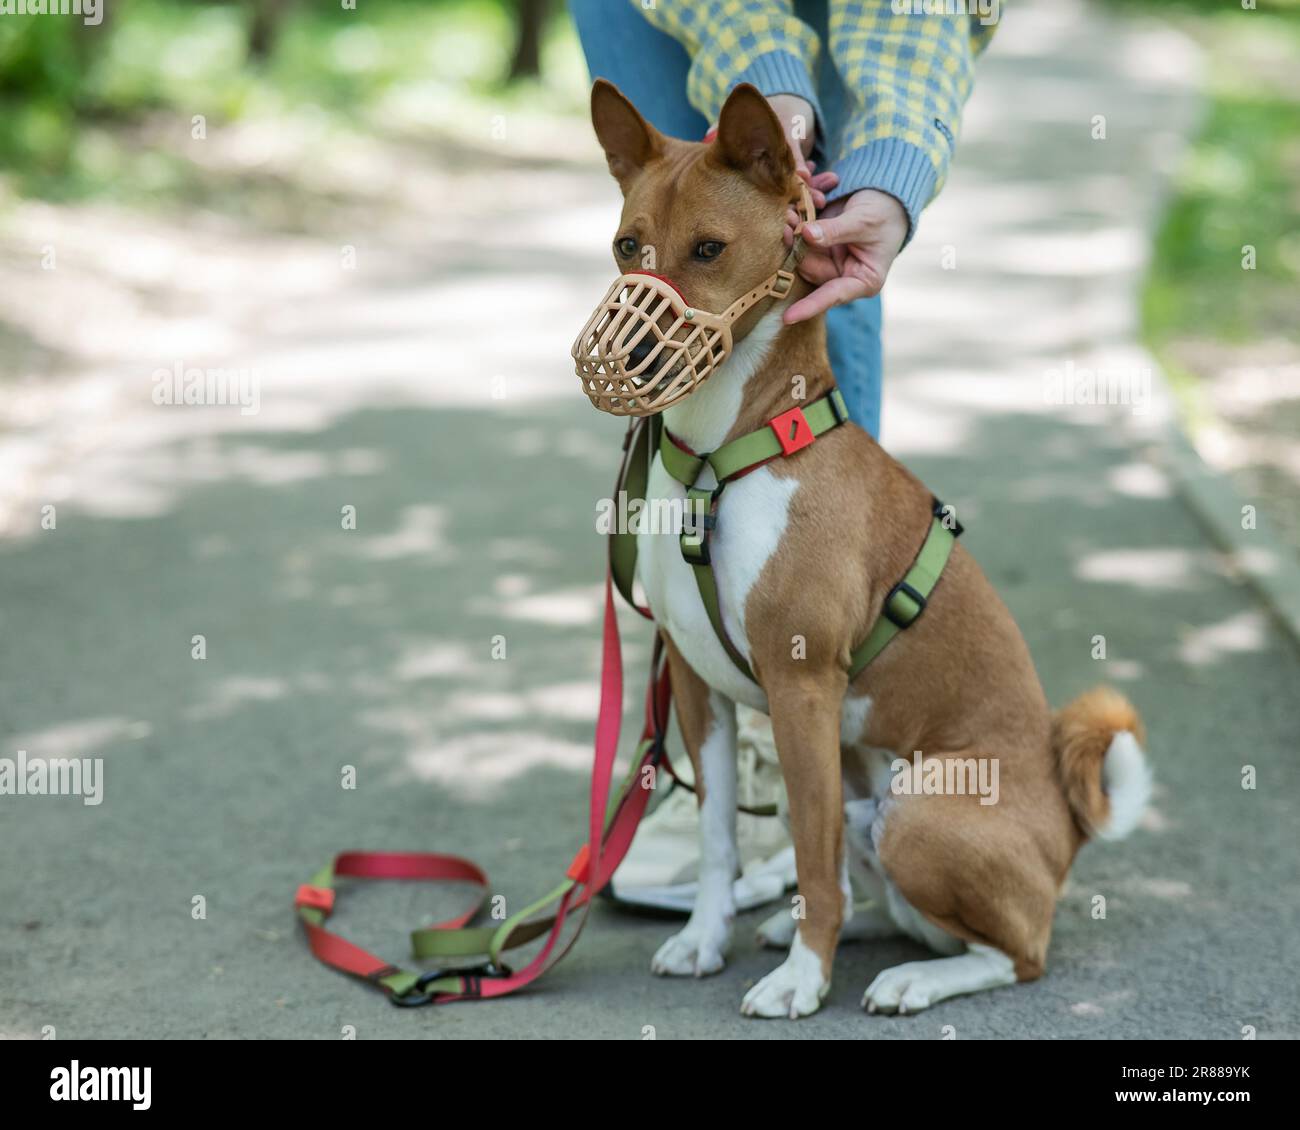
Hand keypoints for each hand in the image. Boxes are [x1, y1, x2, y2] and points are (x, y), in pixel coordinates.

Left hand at [782, 189, 908, 323]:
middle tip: (788, 218)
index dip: (809, 306)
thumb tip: (805, 235)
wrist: (887, 195)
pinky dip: (799, 219)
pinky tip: (803, 201)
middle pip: (809, 269)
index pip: (833, 296)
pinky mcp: (818, 245)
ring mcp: (828, 260)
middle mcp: (842, 275)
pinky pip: (800, 237)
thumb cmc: (885, 213)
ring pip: (800, 252)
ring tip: (791, 209)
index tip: (787, 317)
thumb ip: (835, 230)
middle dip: (796, 246)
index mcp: (862, 280)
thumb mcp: (864, 221)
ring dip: (794, 230)